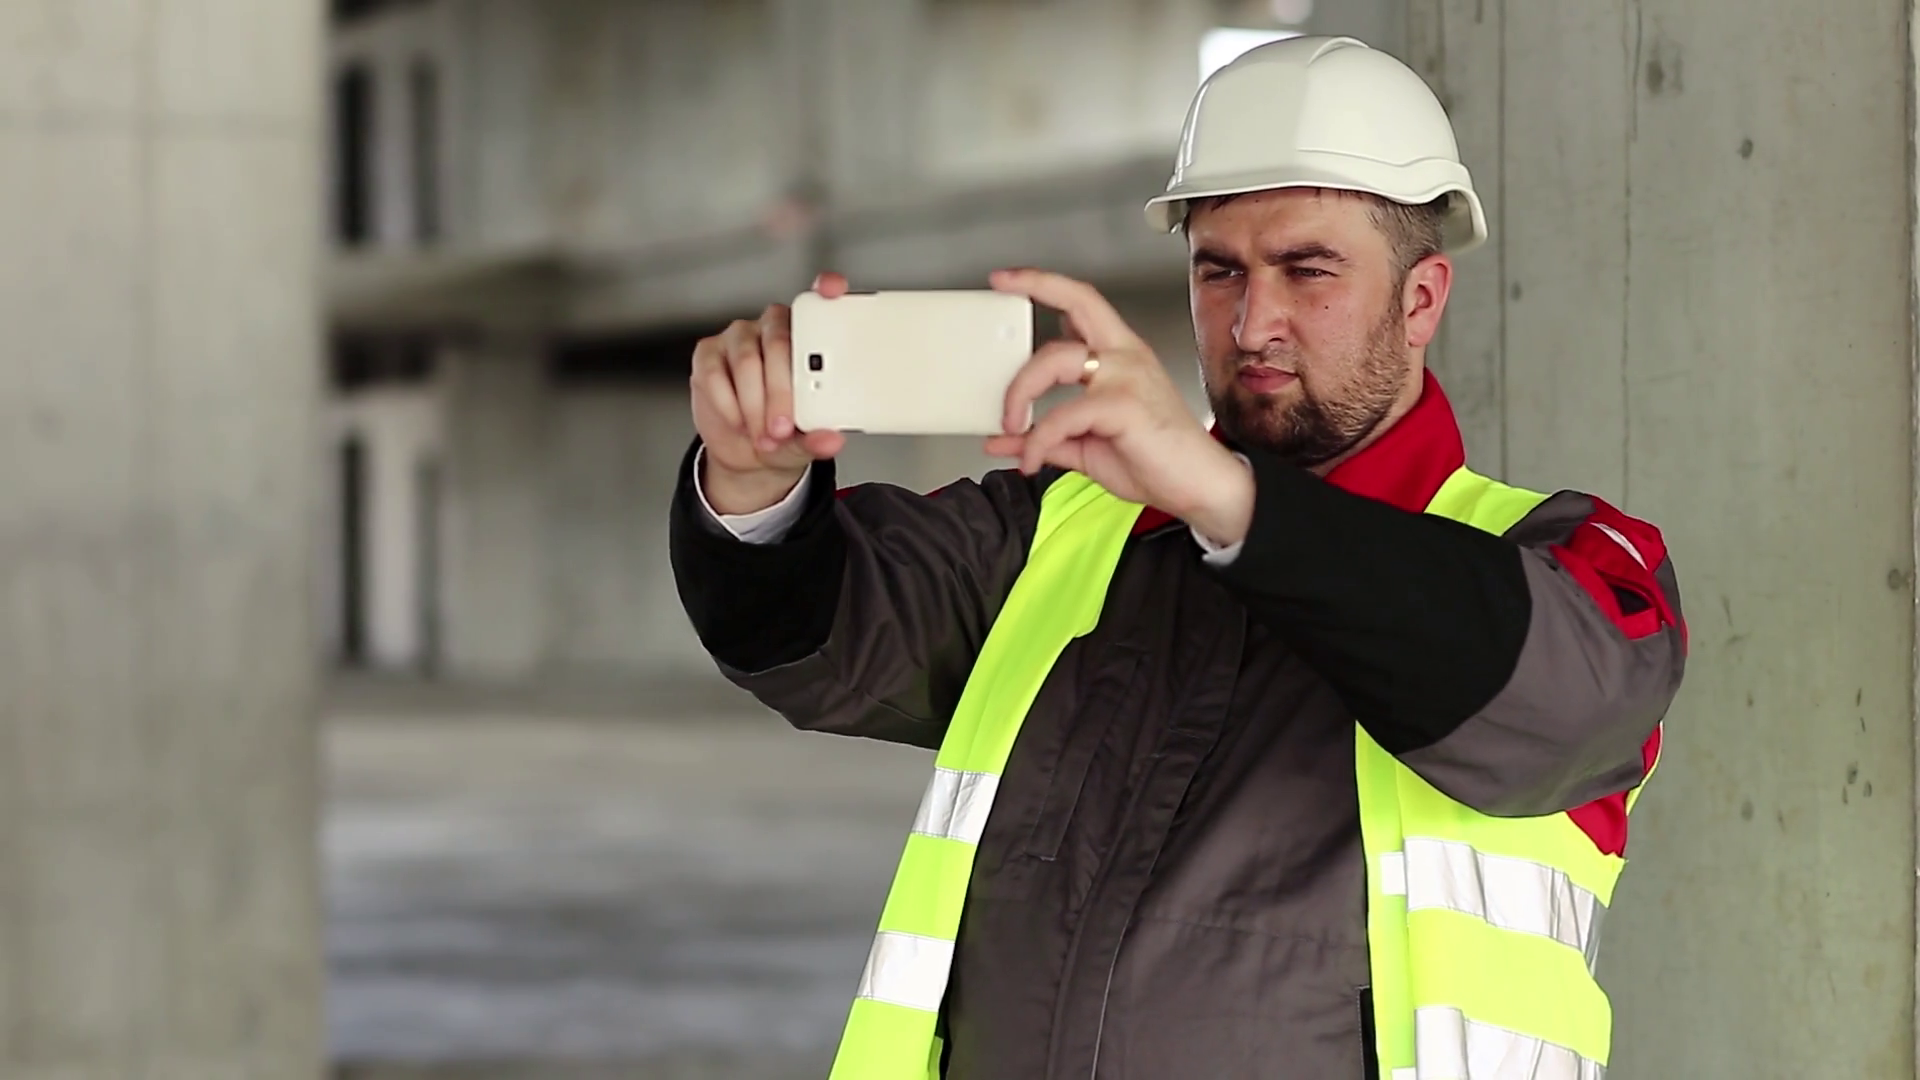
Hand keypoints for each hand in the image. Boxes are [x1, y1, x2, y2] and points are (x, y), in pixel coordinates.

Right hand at [691, 272, 850, 514]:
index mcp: (809, 339)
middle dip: (781, 391)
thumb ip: (817, 437)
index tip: (833, 290)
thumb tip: (830, 440)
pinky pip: (714, 374)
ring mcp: (740, 337)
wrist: (745, 450)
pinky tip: (739, 422)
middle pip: (779, 341)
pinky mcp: (708, 353)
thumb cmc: (783, 433)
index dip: (827, 288)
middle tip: (783, 427)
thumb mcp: (806, 440)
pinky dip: (727, 405)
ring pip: (746, 360)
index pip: (820, 301)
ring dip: (754, 405)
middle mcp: (774, 329)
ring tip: (764, 436)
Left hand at [983, 269, 1255, 546]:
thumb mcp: (1087, 446)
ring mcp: (1127, 377)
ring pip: (1056, 360)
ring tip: (1009, 425)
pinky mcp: (1125, 405)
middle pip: (1077, 304)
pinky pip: (1063, 415)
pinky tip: (1031, 459)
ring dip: (1019, 392)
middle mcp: (1124, 357)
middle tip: (999, 302)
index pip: (1083, 303)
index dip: (1044, 284)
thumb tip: (1003, 442)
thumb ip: (1047, 438)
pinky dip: (1037, 441)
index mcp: (1119, 356)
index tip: (1007, 279)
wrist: (1199, 488)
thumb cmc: (1155, 461)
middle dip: (1035, 290)